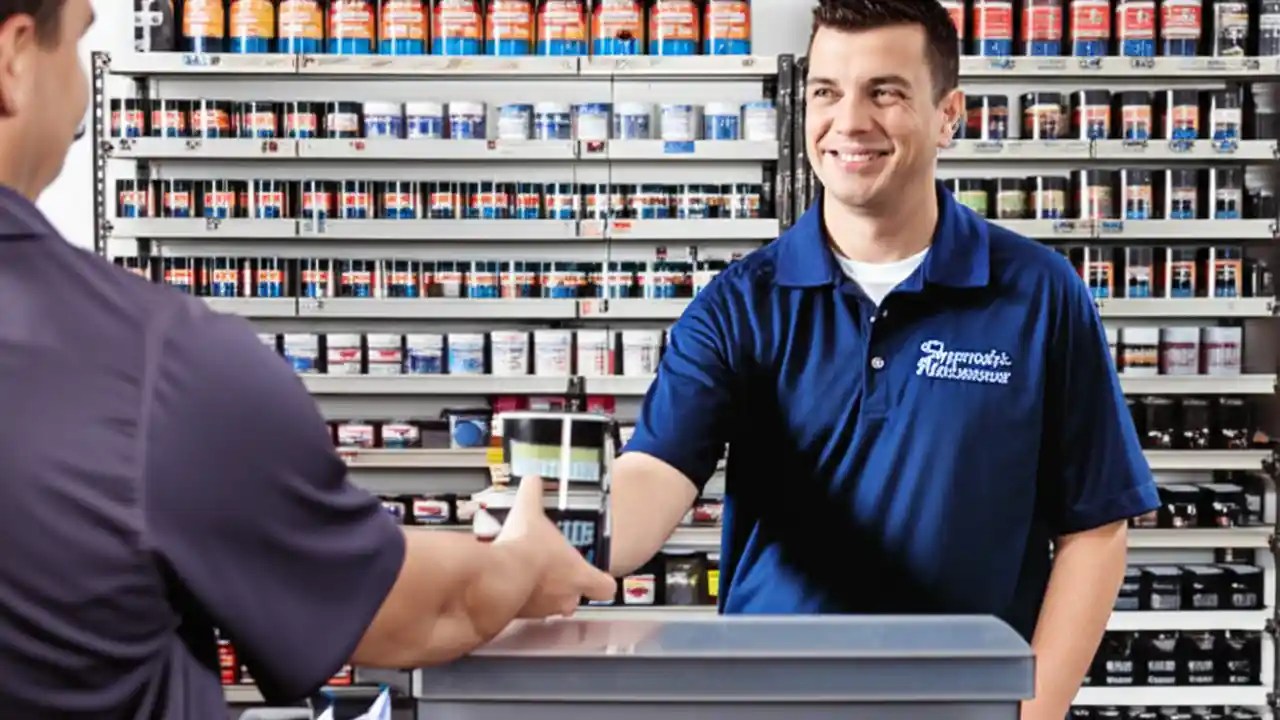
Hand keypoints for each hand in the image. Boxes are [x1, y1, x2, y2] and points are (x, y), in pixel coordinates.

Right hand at [489, 476, 615, 618]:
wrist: (496, 580)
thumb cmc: (526, 551)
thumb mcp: (530, 511)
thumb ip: (534, 494)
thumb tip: (532, 480)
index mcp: (579, 575)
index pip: (606, 588)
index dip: (602, 580)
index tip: (597, 573)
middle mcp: (564, 597)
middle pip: (576, 598)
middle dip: (566, 585)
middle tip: (556, 567)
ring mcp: (542, 610)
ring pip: (550, 605)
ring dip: (542, 591)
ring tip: (529, 570)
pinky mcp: (519, 616)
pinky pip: (524, 608)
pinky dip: (519, 597)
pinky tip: (509, 579)